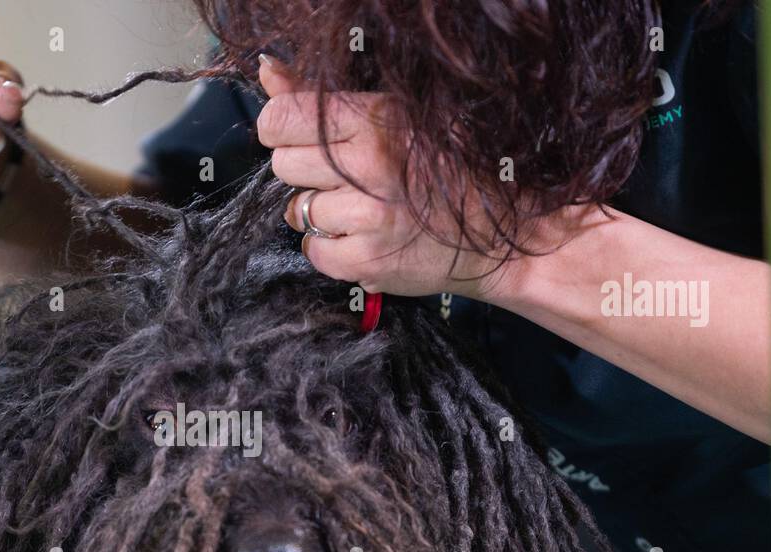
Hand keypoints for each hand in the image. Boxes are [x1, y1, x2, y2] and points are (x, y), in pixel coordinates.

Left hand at [258, 56, 496, 298]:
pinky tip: (363, 238)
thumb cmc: (449, 170)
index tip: (295, 138)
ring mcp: (366, 217)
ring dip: (320, 214)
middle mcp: (369, 164)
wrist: (501, 233)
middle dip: (304, 172)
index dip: (281, 129)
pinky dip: (330, 248)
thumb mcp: (396, 117)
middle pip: (284, 165)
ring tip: (360, 211)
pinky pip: (312, 251)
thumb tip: (269, 72)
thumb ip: (323, 99)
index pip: (282, 118)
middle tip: (342, 178)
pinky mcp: (365, 261)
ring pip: (297, 211)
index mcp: (375, 119)